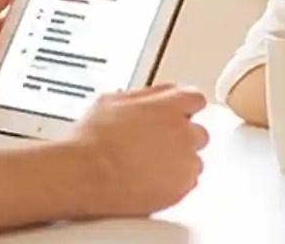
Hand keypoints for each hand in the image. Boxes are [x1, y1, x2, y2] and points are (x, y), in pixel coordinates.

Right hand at [69, 84, 208, 217]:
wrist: (87, 174)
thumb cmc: (93, 140)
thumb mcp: (113, 101)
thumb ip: (144, 96)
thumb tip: (154, 96)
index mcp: (168, 107)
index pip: (195, 99)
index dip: (185, 107)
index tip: (179, 113)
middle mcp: (183, 133)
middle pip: (198, 132)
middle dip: (181, 137)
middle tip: (157, 144)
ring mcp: (185, 162)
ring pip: (194, 160)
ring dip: (178, 161)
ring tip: (149, 165)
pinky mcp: (181, 188)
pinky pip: (187, 183)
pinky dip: (174, 183)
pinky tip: (151, 180)